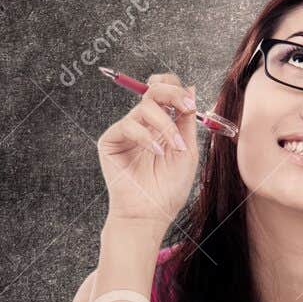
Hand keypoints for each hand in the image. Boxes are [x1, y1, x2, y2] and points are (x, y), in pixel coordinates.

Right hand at [97, 73, 200, 230]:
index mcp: (163, 124)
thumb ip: (187, 120)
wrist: (151, 213)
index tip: (191, 105)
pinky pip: (128, 125)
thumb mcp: (187, 149)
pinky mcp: (111, 140)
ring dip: (166, 124)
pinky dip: (145, 137)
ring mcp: (127, 131)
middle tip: (186, 108)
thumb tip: (190, 88)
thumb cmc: (169, 188)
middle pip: (153, 90)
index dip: (177, 90)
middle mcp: (144, 124)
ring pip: (145, 107)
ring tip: (174, 146)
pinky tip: (155, 152)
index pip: (166, 93)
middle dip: (172, 94)